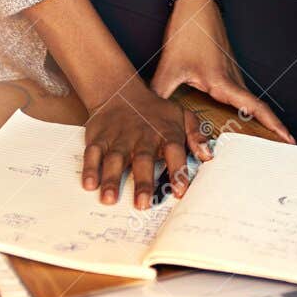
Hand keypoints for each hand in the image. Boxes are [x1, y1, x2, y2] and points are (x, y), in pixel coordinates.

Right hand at [82, 83, 190, 208]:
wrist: (120, 92)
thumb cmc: (155, 111)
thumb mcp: (182, 115)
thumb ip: (196, 135)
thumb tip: (208, 156)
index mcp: (165, 133)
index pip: (174, 151)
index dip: (178, 171)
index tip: (180, 190)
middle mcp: (142, 137)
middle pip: (142, 159)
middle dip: (142, 182)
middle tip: (141, 205)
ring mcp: (119, 138)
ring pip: (115, 158)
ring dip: (111, 179)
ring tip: (109, 199)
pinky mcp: (99, 138)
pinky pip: (93, 153)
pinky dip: (90, 168)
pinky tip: (89, 184)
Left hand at [151, 0, 293, 155]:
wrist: (195, 5)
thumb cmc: (188, 32)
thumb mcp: (169, 68)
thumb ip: (159, 95)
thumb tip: (149, 118)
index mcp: (223, 81)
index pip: (255, 107)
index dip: (274, 125)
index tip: (289, 139)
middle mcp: (232, 79)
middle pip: (257, 108)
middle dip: (271, 129)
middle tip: (280, 149)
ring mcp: (231, 73)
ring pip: (248, 101)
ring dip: (258, 118)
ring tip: (263, 139)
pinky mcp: (225, 68)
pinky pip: (239, 93)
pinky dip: (245, 108)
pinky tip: (237, 115)